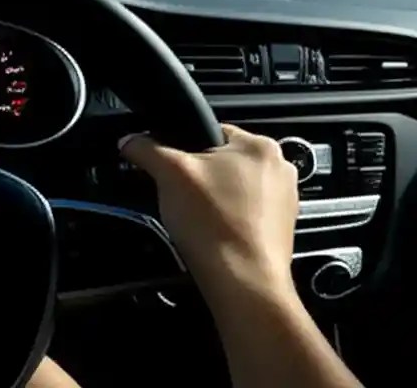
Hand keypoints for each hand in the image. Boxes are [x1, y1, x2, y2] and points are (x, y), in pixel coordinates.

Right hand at [120, 124, 297, 301]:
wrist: (242, 283)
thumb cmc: (214, 226)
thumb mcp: (169, 174)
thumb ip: (146, 148)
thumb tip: (130, 141)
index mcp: (260, 145)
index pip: (210, 132)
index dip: (182, 150)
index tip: (171, 170)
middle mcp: (280, 168)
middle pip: (222, 162)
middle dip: (200, 178)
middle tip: (182, 197)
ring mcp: (286, 200)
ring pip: (234, 189)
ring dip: (214, 199)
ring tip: (199, 219)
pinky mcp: (282, 228)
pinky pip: (245, 213)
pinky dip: (228, 219)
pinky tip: (214, 233)